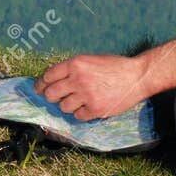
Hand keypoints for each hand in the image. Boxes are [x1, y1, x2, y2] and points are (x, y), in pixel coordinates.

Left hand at [35, 53, 151, 120]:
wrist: (137, 76)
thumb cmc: (114, 66)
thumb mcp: (91, 60)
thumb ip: (73, 69)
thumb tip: (54, 80)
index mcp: (76, 64)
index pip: (48, 76)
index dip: (41, 84)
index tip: (39, 88)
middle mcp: (78, 79)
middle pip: (51, 94)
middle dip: (51, 96)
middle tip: (55, 97)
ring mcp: (86, 95)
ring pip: (63, 107)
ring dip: (68, 105)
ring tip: (78, 101)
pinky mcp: (95, 109)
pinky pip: (78, 116)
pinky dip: (81, 113)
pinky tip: (89, 107)